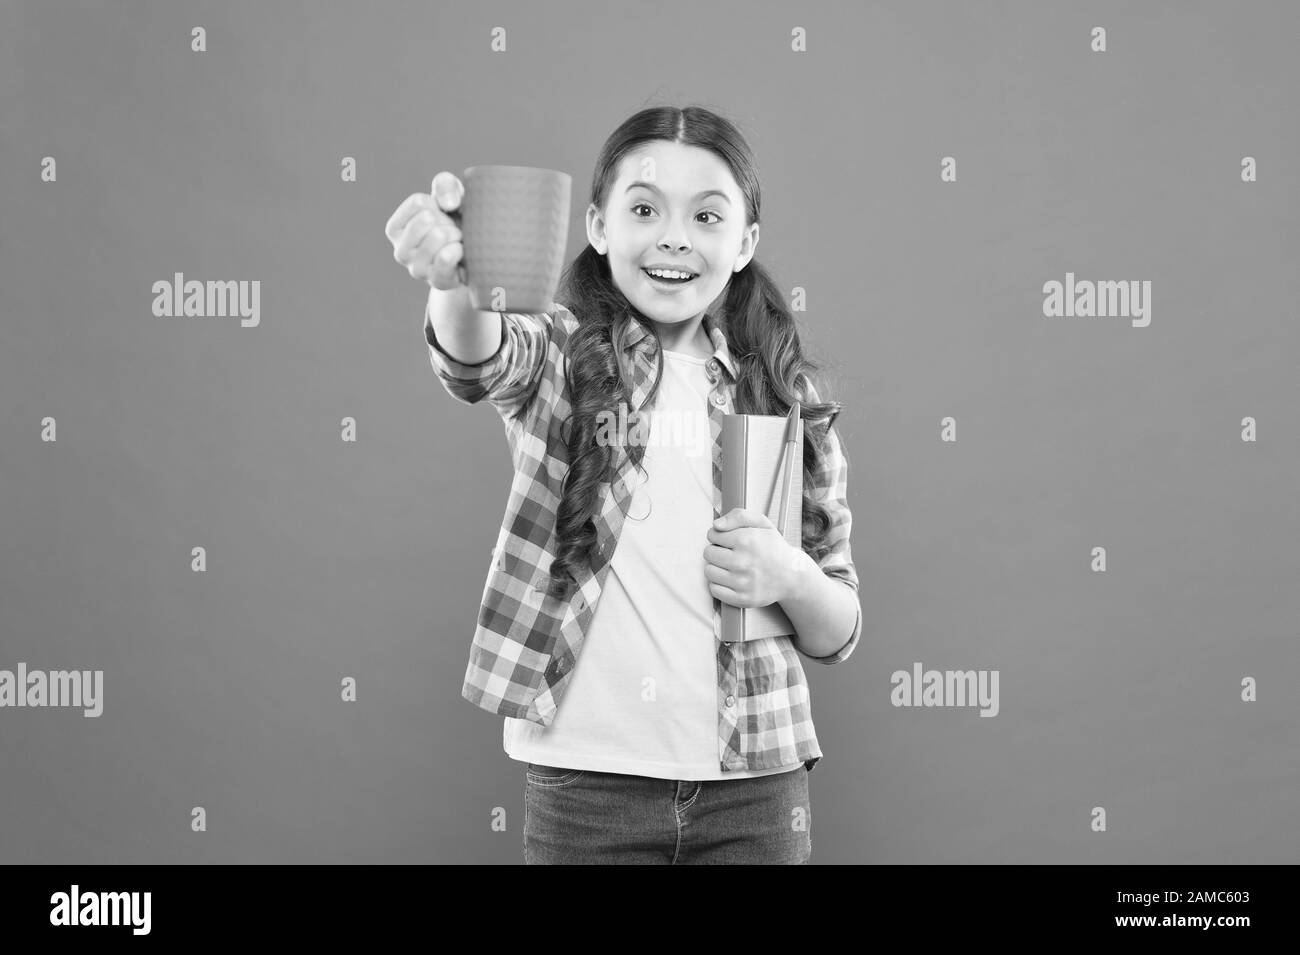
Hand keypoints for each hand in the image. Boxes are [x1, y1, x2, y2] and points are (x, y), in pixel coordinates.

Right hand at [384, 171, 467, 288]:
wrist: (475, 257)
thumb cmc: (456, 222)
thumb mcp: (451, 195)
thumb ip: (445, 185)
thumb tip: (448, 204)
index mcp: (395, 229)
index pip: (418, 203)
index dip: (438, 204)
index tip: (442, 216)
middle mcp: (400, 251)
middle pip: (426, 219)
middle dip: (447, 220)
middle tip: (452, 231)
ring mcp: (416, 269)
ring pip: (437, 236)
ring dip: (456, 234)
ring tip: (457, 241)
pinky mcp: (436, 281)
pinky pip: (446, 256)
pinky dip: (459, 249)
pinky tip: (460, 251)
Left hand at [703, 507, 806, 608]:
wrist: (792, 575)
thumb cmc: (773, 548)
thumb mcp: (761, 523)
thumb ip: (738, 516)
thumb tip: (716, 525)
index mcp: (747, 540)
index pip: (712, 535)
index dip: (718, 535)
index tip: (728, 540)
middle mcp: (743, 562)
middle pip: (708, 553)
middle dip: (716, 551)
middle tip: (730, 553)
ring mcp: (742, 582)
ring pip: (709, 572)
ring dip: (717, 568)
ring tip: (730, 566)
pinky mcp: (742, 598)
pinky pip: (714, 590)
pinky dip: (719, 584)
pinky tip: (731, 579)